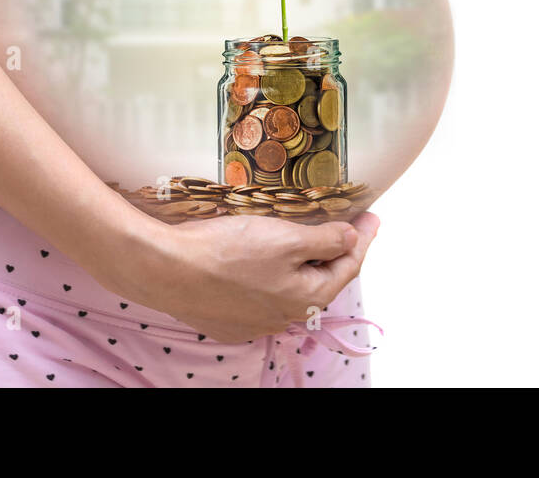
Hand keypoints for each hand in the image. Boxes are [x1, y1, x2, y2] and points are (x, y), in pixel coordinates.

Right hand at [105, 210, 379, 342]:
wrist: (167, 271)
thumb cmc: (226, 252)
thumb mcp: (285, 237)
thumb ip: (324, 238)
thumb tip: (351, 238)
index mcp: (306, 296)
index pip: (347, 264)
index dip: (362, 237)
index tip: (371, 216)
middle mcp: (284, 317)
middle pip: (318, 280)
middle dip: (332, 253)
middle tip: (341, 227)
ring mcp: (253, 322)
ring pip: (287, 290)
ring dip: (298, 267)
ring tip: (300, 242)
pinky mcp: (226, 320)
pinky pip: (258, 298)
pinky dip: (267, 278)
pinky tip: (257, 263)